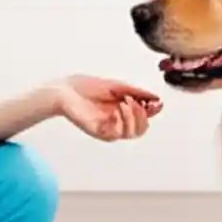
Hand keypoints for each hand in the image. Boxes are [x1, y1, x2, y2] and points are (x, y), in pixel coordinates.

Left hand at [49, 75, 163, 141]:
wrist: (65, 90)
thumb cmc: (86, 87)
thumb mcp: (117, 86)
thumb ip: (136, 92)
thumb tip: (155, 98)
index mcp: (122, 111)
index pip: (144, 117)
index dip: (153, 111)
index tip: (156, 102)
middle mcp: (117, 122)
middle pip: (141, 129)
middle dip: (144, 115)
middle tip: (135, 101)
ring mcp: (108, 128)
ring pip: (131, 134)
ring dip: (133, 117)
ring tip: (125, 102)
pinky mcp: (98, 131)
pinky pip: (116, 134)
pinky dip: (120, 121)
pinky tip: (115, 110)